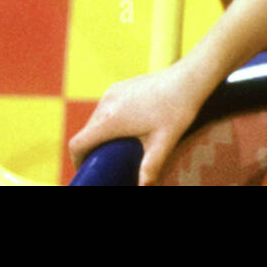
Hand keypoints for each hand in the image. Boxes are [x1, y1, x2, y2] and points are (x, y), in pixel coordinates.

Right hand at [69, 62, 204, 185]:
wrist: (188, 79)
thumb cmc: (177, 111)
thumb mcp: (164, 142)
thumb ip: (151, 167)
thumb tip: (143, 187)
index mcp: (110, 120)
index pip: (78, 144)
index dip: (77, 161)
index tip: (88, 171)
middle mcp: (106, 103)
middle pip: (86, 133)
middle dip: (92, 150)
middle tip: (107, 164)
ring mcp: (112, 92)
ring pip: (96, 119)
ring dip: (100, 134)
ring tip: (117, 148)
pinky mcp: (120, 86)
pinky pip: (106, 107)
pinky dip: (109, 121)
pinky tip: (127, 128)